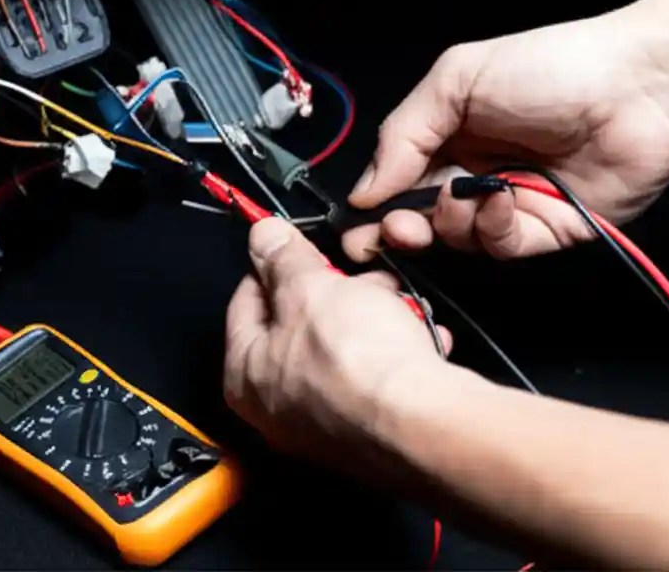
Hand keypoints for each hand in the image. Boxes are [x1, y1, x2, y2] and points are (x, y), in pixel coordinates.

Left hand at [225, 218, 450, 474]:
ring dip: (373, 318)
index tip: (301, 247)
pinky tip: (418, 339)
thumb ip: (283, 258)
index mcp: (245, 377)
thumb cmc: (356, 360)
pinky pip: (376, 378)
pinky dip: (395, 354)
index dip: (276, 266)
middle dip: (336, 292)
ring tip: (400, 306)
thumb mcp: (310, 287)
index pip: (246, 302)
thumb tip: (262, 236)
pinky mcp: (371, 433)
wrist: (422, 423)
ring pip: (345, 349)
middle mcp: (278, 410)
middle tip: (361, 277)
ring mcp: (326, 425)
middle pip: (299, 326)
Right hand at [342, 10, 668, 260]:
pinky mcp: (546, 233)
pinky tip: (502, 200)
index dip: (374, 208)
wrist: (638, 88)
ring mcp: (511, 206)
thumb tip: (364, 191)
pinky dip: (491, 229)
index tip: (356, 227)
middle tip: (393, 233)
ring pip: (457, 240)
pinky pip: (501, 248)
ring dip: (448, 225)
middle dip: (399, 231)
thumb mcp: (456, 80)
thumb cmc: (550, 67)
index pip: (396, 182)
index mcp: (449, 135)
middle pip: (420, 220)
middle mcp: (475, 173)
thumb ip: (402, 135)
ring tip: (457, 198)